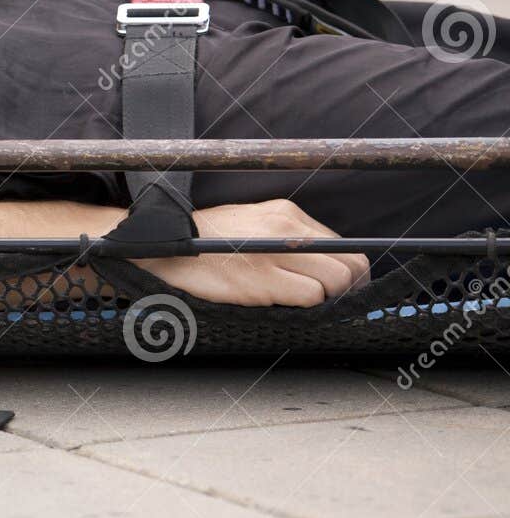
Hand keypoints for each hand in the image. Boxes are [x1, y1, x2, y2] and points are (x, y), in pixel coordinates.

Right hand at [135, 199, 369, 306]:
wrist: (166, 249)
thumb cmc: (206, 244)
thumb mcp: (251, 224)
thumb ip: (286, 236)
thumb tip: (320, 260)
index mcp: (285, 213)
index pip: (343, 244)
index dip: (347, 269)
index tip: (339, 286)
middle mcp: (286, 228)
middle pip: (350, 262)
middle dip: (349, 287)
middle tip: (333, 301)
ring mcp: (276, 253)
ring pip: (337, 280)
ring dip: (329, 298)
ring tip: (306, 302)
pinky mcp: (264, 279)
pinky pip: (311, 296)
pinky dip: (308, 305)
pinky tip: (285, 303)